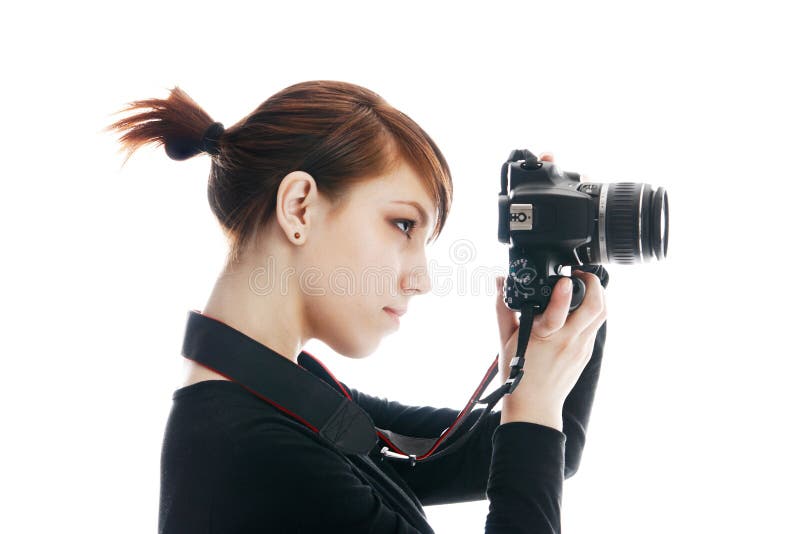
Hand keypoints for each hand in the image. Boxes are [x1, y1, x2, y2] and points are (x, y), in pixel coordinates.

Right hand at [494, 152, 607, 430]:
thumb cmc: (517, 375)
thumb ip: (502, 304)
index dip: (570, 278)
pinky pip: (597, 320)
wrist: (533, 411)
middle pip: (598, 299)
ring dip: (596, 287)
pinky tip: (580, 296)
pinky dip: (593, 304)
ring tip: (584, 273)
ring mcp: (583, 344)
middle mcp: (569, 337)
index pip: (563, 299)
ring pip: (602, 309)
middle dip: (594, 275)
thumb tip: (500, 275)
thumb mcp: (503, 336)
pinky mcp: (589, 349)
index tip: (571, 264)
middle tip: (584, 260)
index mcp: (545, 331)